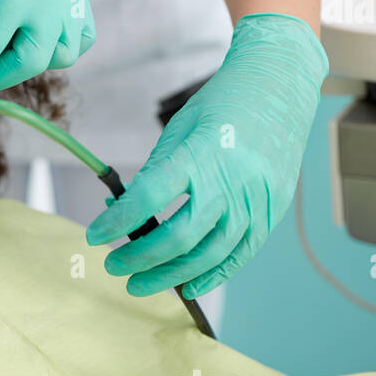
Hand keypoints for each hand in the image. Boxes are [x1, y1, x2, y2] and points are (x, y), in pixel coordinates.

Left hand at [86, 14, 328, 297]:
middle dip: (140, 259)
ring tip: (139, 283)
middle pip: (181, 236)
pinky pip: (241, 255)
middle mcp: (231, 180)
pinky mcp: (273, 212)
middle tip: (113, 267)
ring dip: (171, 276)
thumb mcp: (180, 127)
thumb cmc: (222, 104)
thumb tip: (124, 214)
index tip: (95, 235)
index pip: (150, 196)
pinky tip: (186, 287)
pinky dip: (213, 276)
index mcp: (200, 152)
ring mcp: (256, 200)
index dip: (118, 221)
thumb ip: (156, 172)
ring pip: (211, 254)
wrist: (280, 87)